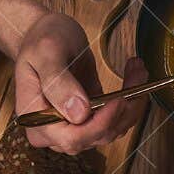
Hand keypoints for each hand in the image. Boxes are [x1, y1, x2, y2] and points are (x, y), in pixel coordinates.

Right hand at [14, 10, 148, 153]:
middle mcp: (55, 130)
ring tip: (137, 70)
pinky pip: (118, 119)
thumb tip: (78, 113)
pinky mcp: (92, 119)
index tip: (119, 101)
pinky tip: (134, 77)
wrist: (47, 35)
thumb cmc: (39, 40)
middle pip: (98, 135)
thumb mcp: (45, 53)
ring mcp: (75, 127)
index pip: (71, 138)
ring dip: (132, 101)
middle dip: (123, 108)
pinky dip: (131, 100)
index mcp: (36, 118)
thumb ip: (57, 83)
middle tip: (136, 76)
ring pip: (114, 128)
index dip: (99, 125)